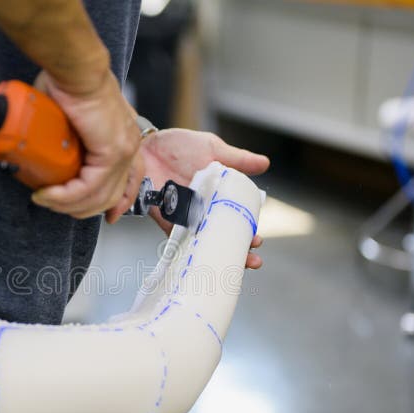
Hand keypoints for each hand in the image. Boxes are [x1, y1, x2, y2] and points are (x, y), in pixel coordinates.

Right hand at [30, 70, 141, 218]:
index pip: (131, 178)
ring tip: (46, 198)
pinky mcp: (112, 152)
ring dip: (68, 204)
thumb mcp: (69, 116)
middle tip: (57, 205)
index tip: (109, 216)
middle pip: (112, 194)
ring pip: (99, 196)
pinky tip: (49, 194)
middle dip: (83, 208)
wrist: (76, 68)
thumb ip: (63, 136)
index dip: (120, 201)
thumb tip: (41, 146)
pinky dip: (66, 196)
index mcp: (123, 136)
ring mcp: (124, 149)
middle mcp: (129, 144)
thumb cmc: (70, 80)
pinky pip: (89, 188)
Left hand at [136, 128, 269, 268]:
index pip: (238, 219)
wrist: (147, 148)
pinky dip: (192, 254)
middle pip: (225, 238)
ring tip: (232, 263)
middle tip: (252, 259)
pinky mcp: (169, 223)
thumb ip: (237, 159)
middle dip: (239, 252)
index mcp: (219, 196)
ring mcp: (188, 219)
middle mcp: (205, 211)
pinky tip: (202, 261)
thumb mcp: (212, 149)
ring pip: (206, 245)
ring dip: (219, 257)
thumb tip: (265, 164)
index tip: (257, 239)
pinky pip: (181, 244)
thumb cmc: (177, 147)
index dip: (248, 232)